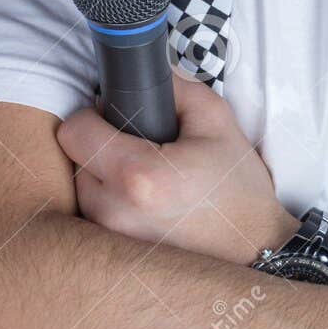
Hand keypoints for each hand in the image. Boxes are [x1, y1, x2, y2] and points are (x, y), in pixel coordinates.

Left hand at [55, 67, 293, 263]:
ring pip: (80, 189)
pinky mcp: (114, 257)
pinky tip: (144, 203)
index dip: (93, 115)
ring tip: (144, 179)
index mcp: (138, 175)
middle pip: (74, 159)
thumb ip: (174, 87)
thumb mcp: (216, 121)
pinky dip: (110, 203)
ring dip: (101, 176)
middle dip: (99, 146)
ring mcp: (110, 240)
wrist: (253, 247)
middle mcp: (114, 212)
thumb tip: (141, 71)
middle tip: (138, 148)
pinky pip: (93, 216)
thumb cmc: (237, 188)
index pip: (74, 130)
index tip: (115, 117)